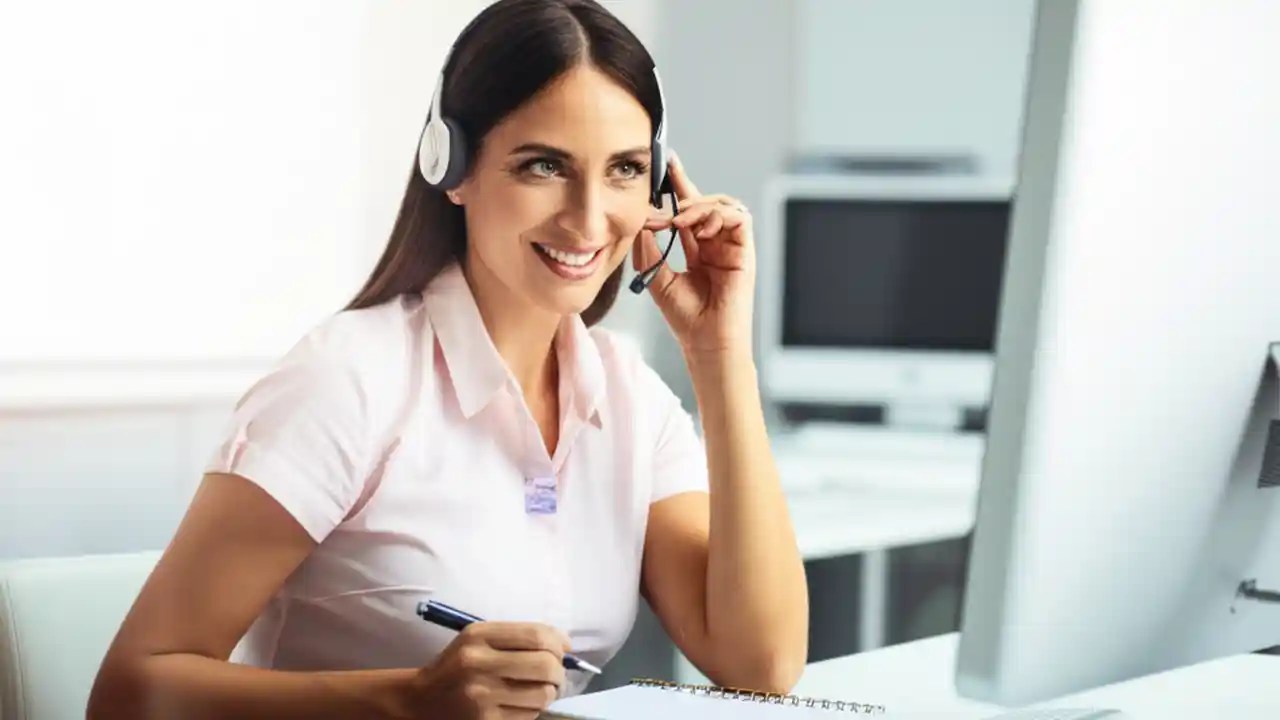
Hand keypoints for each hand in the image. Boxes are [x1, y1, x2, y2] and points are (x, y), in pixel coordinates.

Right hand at [402, 622, 570, 719]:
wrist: (420, 701)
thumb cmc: (456, 665)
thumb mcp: (477, 639)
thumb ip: (517, 637)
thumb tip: (565, 644)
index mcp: (477, 636)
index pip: (536, 636)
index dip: (559, 642)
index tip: (565, 649)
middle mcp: (478, 664)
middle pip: (545, 666)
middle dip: (559, 671)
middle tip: (555, 674)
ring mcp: (481, 696)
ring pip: (542, 694)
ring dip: (548, 693)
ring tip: (538, 690)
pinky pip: (529, 715)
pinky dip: (532, 710)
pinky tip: (519, 704)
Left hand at [633, 153, 755, 357]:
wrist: (704, 341)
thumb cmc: (685, 318)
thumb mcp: (657, 275)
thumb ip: (649, 247)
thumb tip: (640, 220)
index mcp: (698, 248)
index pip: (689, 208)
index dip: (679, 185)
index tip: (665, 165)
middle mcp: (717, 243)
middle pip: (707, 200)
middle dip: (685, 191)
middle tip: (663, 200)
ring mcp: (732, 246)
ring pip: (723, 204)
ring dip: (699, 205)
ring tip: (677, 220)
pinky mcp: (746, 250)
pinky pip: (738, 217)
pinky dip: (718, 216)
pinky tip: (698, 229)